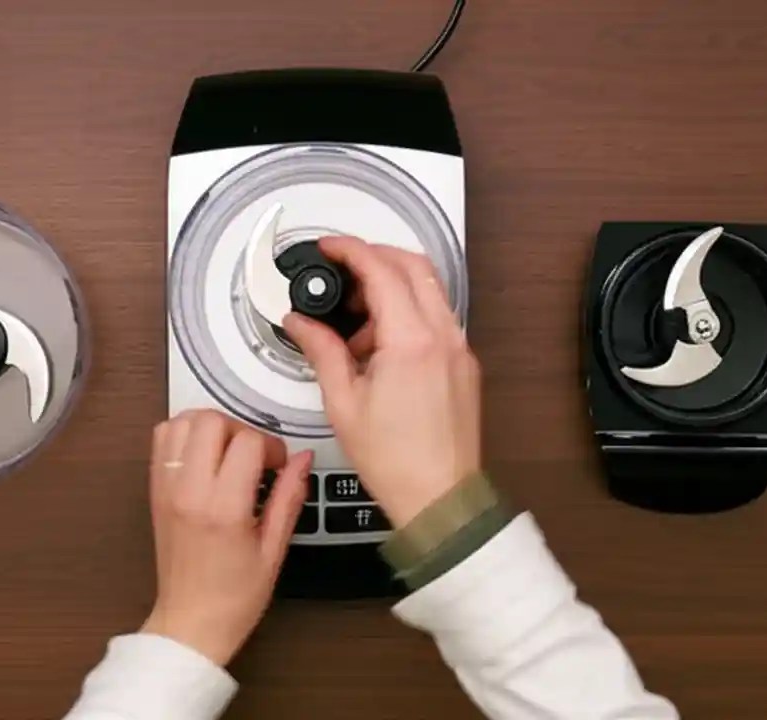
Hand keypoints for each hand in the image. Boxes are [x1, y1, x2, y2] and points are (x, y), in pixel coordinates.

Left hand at [142, 409, 312, 665]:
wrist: (190, 622)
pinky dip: (185, 435)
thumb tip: (303, 459)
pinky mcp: (154, 490)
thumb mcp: (274, 548)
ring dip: (210, 427)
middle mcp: (189, 492)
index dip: (271, 447)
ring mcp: (166, 488)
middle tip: (253, 456)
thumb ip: (289, 497)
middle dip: (240, 429)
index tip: (278, 467)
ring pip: (182, 422)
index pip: (247, 442)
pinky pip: (162, 439)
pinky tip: (205, 458)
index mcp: (223, 509)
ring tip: (228, 454)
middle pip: (211, 420)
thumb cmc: (234, 596)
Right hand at [283, 237, 480, 527]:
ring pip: (429, 290)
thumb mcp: (343, 403)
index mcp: (411, 342)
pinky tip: (380, 348)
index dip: (351, 250)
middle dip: (375, 257)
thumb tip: (301, 323)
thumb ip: (321, 351)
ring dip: (392, 288)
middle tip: (341, 270)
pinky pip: (437, 318)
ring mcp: (459, 349)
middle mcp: (443, 337)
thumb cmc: (396, 462)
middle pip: (413, 266)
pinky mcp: (464, 363)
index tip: (329, 248)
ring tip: (356, 327)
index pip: (382, 270)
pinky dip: (408, 314)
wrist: (440, 498)